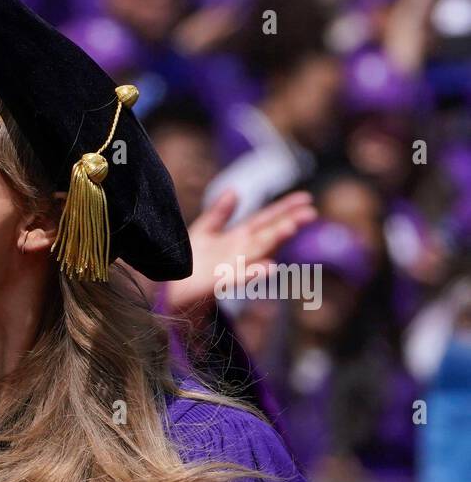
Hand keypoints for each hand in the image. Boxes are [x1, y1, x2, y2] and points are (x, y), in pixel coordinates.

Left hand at [167, 189, 317, 324]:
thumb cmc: (190, 263)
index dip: (285, 209)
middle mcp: (241, 252)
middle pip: (268, 234)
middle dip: (288, 223)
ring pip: (257, 253)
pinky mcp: (218, 283)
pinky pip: (237, 277)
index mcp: (239, 237)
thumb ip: (219, 213)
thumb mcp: (204, 232)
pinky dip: (252, 273)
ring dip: (274, 242)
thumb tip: (234, 190)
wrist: (171, 291)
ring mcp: (232, 268)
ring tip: (290, 228)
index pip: (266, 220)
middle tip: (309, 213)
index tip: (306, 198)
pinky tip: (269, 268)